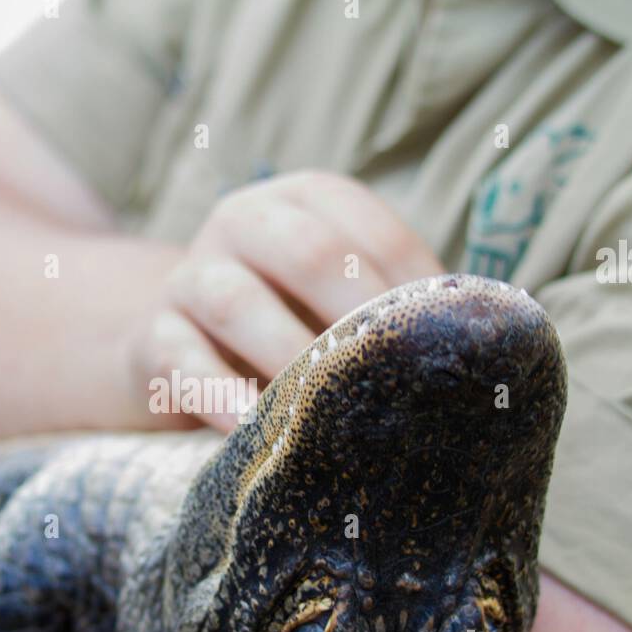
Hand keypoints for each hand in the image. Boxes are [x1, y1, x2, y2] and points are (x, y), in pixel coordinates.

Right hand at [131, 171, 441, 430]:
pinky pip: (182, 362)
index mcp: (305, 202)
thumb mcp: (337, 303)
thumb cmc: (290, 328)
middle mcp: (243, 221)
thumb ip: (392, 310)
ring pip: (235, 301)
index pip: (370, 231)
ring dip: (287, 358)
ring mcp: (189, 276)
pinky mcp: (150, 336)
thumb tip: (481, 350)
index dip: (412, 289)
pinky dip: (220, 397)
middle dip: (356, 314)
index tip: (445, 350)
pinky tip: (254, 430)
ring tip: (324, 409)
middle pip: (305, 251)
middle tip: (395, 377)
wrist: (179, 352)